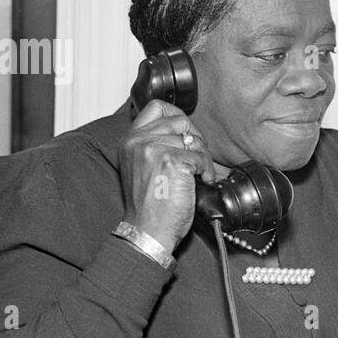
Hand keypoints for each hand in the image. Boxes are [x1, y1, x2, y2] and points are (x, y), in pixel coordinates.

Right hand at [119, 100, 216, 252]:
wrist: (147, 231)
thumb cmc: (149, 206)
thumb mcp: (142, 167)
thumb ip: (155, 145)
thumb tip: (187, 133)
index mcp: (130, 140)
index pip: (157, 107)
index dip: (178, 116)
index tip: (188, 134)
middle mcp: (138, 141)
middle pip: (181, 120)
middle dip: (196, 138)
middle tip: (199, 158)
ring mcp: (154, 149)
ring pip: (193, 139)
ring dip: (203, 158)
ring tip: (200, 174)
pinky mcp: (171, 161)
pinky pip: (201, 156)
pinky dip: (207, 170)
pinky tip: (201, 182)